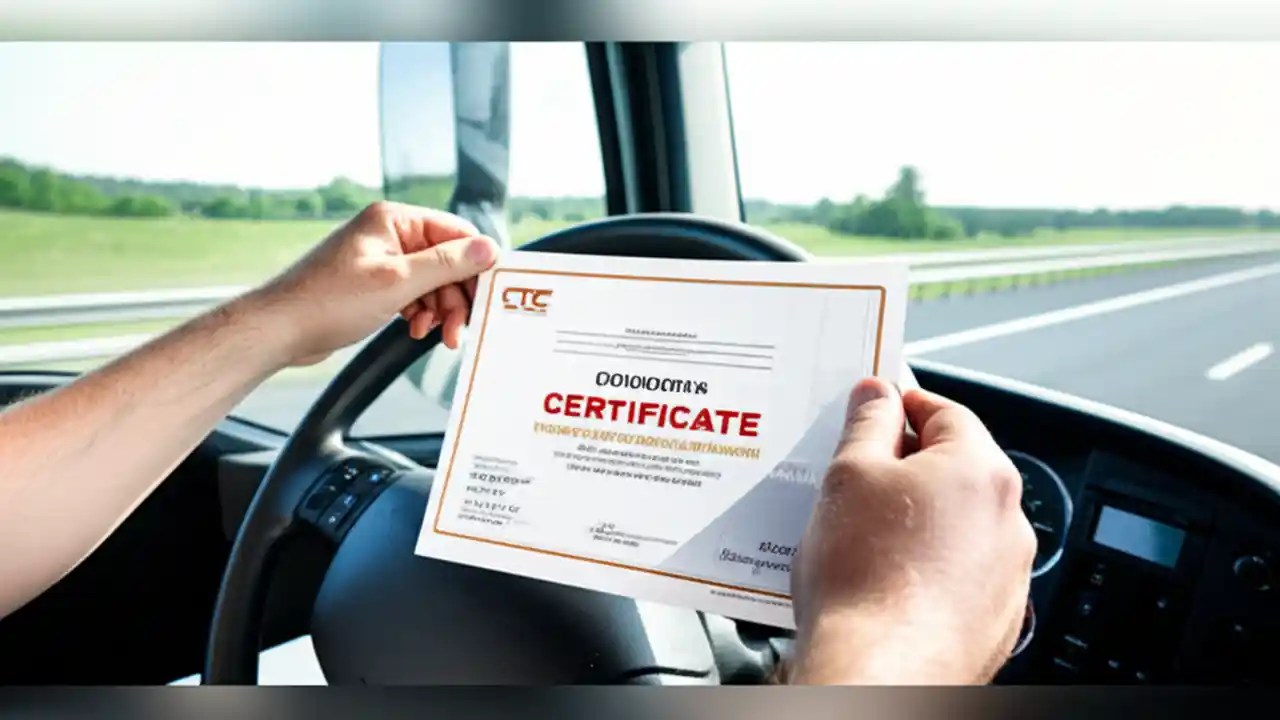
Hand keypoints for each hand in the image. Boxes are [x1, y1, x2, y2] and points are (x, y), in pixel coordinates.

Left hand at [246, 201, 498, 365]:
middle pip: (447, 260)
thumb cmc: (328, 302)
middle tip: (459, 327)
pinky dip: (420, 313)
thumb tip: (489, 248)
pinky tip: (415, 329)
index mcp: (394, 220)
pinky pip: (413, 293)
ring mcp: (381, 259)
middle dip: (456, 296)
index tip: (487, 295)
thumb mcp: (397, 283)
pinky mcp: (374, 283)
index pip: (456, 233)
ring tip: (436, 335)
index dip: (476, 265)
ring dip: (439, 309)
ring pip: (432, 281)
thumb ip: (447, 264)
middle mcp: (389, 233)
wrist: (280, 330)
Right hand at [788, 377, 1034, 684]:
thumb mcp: (849, 474)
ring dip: (915, 521)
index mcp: (981, 470)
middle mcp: (1007, 519)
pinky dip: (924, 567)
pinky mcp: (994, 618)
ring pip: (954, 524)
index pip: (944, 411)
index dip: (901, 404)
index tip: (873, 409)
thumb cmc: (866, 579)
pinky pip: (956, 573)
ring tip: (859, 537)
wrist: (881, 672)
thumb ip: (867, 423)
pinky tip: (881, 579)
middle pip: (953, 468)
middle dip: (904, 467)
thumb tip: (877, 395)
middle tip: (853, 478)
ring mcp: (1006, 573)